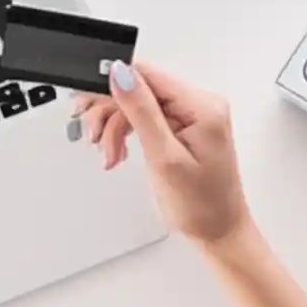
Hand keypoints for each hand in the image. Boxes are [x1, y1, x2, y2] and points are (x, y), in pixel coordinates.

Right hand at [74, 61, 251, 244]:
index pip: (146, 74)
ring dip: (115, 126)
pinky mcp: (182, 127)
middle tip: (94, 136)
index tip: (88, 103)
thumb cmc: (202, 205)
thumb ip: (142, 112)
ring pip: (137, 103)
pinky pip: (146, 117)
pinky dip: (127, 132)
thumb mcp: (165, 158)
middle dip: (111, 112)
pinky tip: (118, 151)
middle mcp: (199, 104)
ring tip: (108, 154)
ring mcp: (191, 115)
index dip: (112, 85)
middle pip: (139, 87)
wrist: (218, 232)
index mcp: (202, 106)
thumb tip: (120, 73)